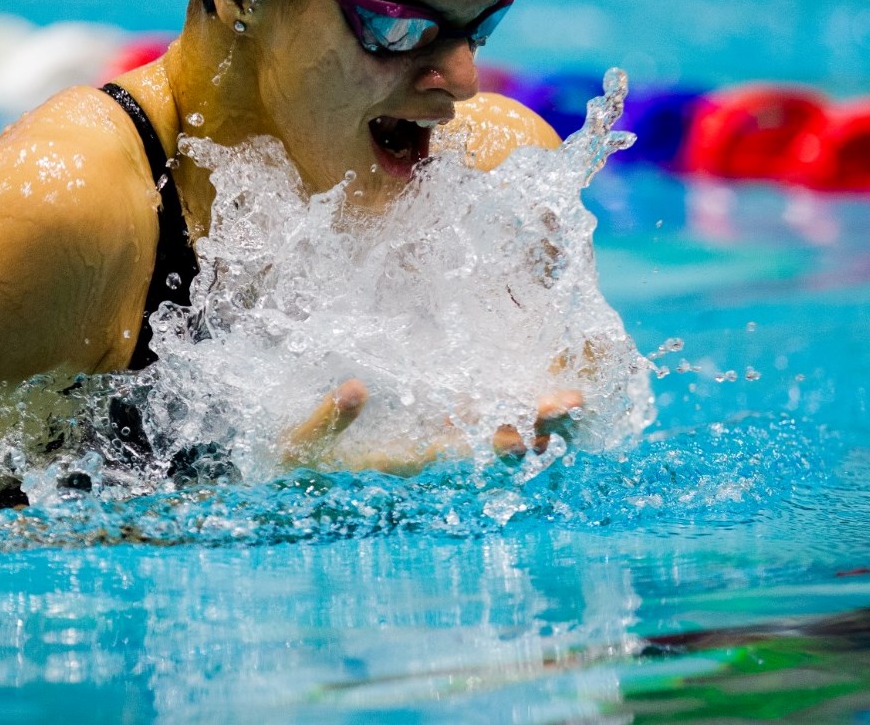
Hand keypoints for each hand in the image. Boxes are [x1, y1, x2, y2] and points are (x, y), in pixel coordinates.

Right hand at [280, 381, 584, 474]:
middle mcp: (429, 460)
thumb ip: (326, 420)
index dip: (490, 446)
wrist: (295, 483)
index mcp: (401, 463)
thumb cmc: (295, 464)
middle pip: (492, 446)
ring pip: (495, 435)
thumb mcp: (299, 444)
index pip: (456, 457)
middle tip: (573, 403)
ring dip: (534, 419)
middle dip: (534, 424)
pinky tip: (540, 397)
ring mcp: (436, 447)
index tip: (523, 434)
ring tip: (574, 399)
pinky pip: (481, 424)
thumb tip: (354, 387)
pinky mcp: (434, 435)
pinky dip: (512, 411)